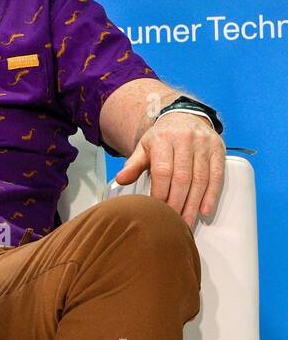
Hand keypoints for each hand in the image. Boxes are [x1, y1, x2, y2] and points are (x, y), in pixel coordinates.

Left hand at [113, 113, 225, 228]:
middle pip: (182, 178)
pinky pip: (216, 175)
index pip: (162, 170)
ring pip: (200, 179)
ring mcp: (204, 144)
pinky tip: (204, 210)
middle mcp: (185, 139)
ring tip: (187, 222)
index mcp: (163, 138)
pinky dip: (211, 195)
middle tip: (173, 222)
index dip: (160, 192)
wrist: (184, 117)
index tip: (158, 210)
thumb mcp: (145, 147)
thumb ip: (133, 164)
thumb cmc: (162, 137)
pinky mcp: (218, 149)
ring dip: (193, 204)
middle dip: (177, 203)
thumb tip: (121, 179)